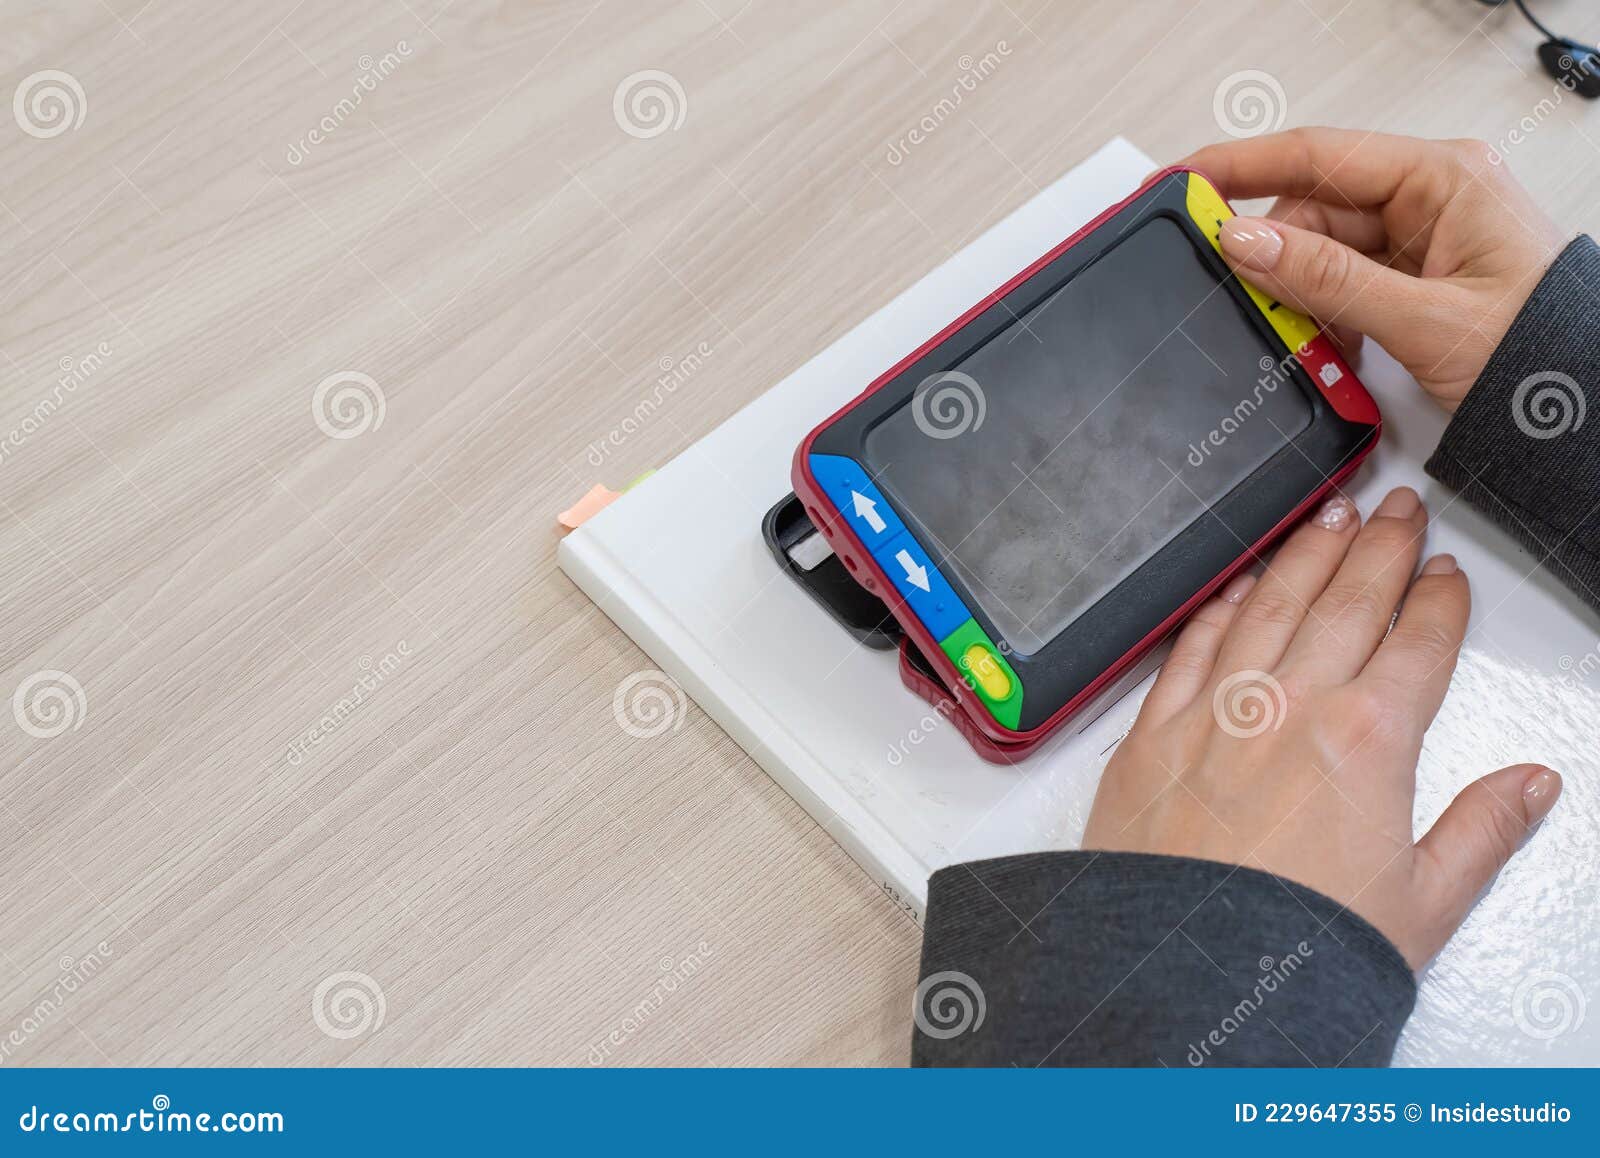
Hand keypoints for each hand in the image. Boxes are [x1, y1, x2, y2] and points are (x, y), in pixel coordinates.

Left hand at [1082, 486, 1561, 968]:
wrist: (1183, 977)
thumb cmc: (1294, 947)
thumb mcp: (1421, 905)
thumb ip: (1480, 831)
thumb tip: (1530, 785)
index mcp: (1366, 741)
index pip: (1418, 643)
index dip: (1439, 600)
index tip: (1447, 571)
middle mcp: (1287, 708)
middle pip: (1347, 602)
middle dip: (1381, 545)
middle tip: (1400, 506)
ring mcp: (1215, 712)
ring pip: (1268, 606)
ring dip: (1306, 553)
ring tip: (1331, 513)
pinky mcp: (1152, 732)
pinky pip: (1192, 647)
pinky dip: (1220, 607)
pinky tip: (1239, 586)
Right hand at [1179, 127, 1565, 411]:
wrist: (1583, 411)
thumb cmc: (1541, 351)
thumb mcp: (1421, 319)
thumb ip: (1326, 279)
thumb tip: (1245, 243)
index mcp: (1443, 179)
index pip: (1319, 155)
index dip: (1241, 166)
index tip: (1183, 182)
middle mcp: (1431, 198)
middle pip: (1313, 212)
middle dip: (1272, 259)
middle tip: (1234, 297)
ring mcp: (1424, 240)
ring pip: (1323, 255)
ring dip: (1300, 298)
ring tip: (1300, 340)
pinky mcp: (1417, 280)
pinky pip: (1345, 286)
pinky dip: (1325, 317)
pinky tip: (1326, 346)